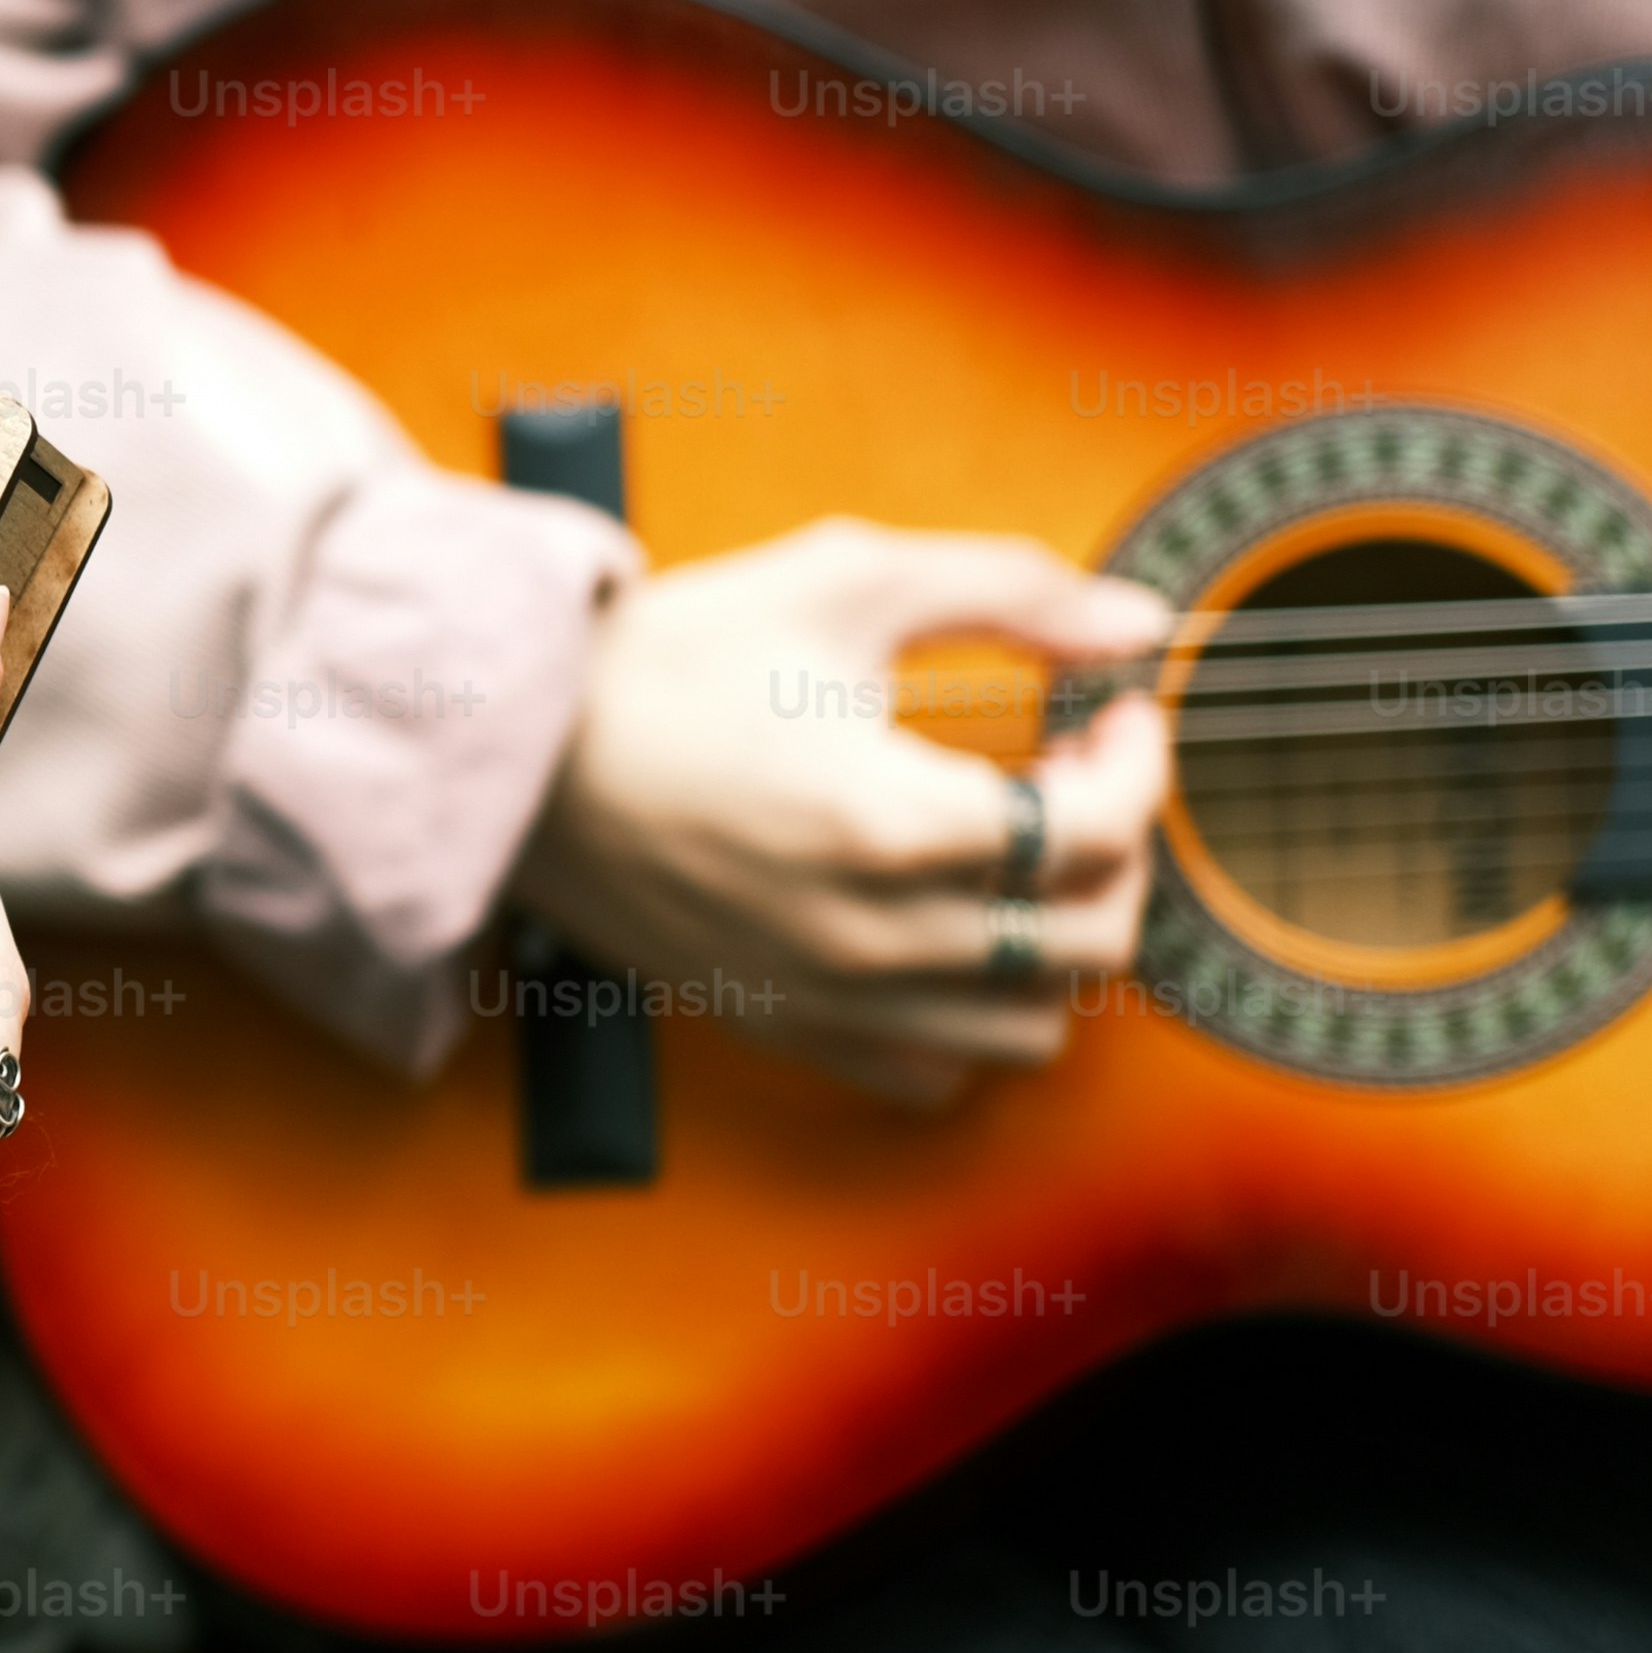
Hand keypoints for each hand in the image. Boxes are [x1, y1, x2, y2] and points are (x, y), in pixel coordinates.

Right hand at [509, 519, 1174, 1107]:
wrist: (513, 748)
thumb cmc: (665, 658)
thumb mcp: (842, 580)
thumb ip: (1009, 589)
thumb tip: (1138, 625)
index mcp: (894, 820)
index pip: (1104, 827)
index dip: (1139, 758)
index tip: (1107, 709)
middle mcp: (873, 934)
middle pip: (1095, 937)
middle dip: (1116, 847)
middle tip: (1070, 774)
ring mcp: (828, 995)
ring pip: (1033, 1025)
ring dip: (1058, 939)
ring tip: (1015, 858)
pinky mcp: (784, 1023)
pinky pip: (932, 1072)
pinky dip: (969, 1017)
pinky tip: (943, 932)